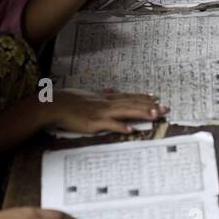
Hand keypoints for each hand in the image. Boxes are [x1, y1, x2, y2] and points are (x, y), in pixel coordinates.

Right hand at [41, 88, 167, 134]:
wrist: (54, 104)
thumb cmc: (69, 100)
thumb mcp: (89, 94)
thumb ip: (102, 93)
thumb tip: (112, 89)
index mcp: (105, 97)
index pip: (129, 97)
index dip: (144, 98)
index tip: (157, 99)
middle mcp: (106, 103)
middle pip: (132, 104)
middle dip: (149, 106)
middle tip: (165, 108)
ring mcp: (100, 113)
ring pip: (125, 112)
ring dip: (140, 113)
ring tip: (154, 115)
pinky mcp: (93, 123)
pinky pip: (109, 125)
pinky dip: (120, 126)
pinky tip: (131, 129)